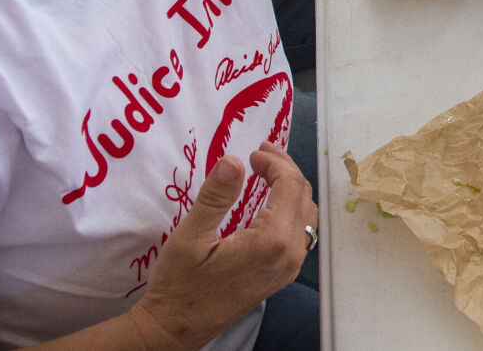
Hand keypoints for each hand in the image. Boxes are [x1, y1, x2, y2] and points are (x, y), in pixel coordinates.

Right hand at [128, 142, 316, 348]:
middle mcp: (290, 254)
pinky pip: (300, 231)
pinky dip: (290, 207)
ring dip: (290, 187)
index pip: (290, 185)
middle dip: (284, 169)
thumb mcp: (190, 237)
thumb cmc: (179, 287)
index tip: (253, 152)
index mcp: (272, 241)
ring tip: (266, 170)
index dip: (275, 162)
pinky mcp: (283, 274)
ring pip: (305, 213)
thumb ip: (215, 196)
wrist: (176, 330)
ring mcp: (289, 267)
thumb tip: (233, 160)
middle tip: (261, 153)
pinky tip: (270, 200)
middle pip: (302, 196)